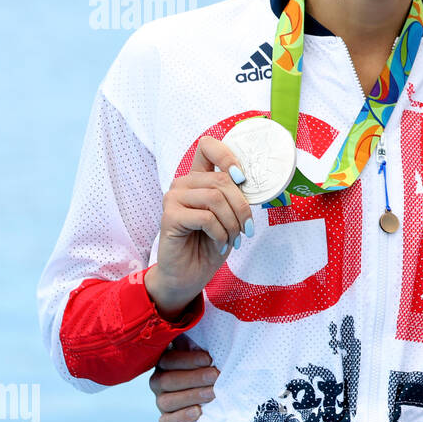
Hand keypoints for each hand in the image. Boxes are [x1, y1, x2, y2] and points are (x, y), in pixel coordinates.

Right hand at [144, 135, 253, 319]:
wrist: (189, 274)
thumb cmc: (211, 244)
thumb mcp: (230, 216)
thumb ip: (235, 196)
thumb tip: (253, 183)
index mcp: (199, 178)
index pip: (208, 146)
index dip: (228, 157)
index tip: (242, 179)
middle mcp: (183, 183)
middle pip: (222, 180)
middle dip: (242, 208)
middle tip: (247, 229)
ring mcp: (173, 198)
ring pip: (216, 198)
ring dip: (232, 223)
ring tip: (232, 239)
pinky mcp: (169, 216)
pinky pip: (206, 217)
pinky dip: (220, 233)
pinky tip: (219, 244)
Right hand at [150, 336, 218, 421]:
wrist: (215, 391)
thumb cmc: (211, 367)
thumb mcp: (207, 353)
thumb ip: (203, 344)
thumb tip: (213, 328)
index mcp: (166, 361)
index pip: (169, 359)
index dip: (188, 359)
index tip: (209, 359)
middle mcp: (159, 381)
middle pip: (167, 380)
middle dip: (194, 378)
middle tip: (215, 376)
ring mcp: (161, 400)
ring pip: (166, 401)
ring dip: (191, 396)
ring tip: (212, 394)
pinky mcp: (166, 419)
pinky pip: (166, 421)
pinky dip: (182, 417)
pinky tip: (198, 412)